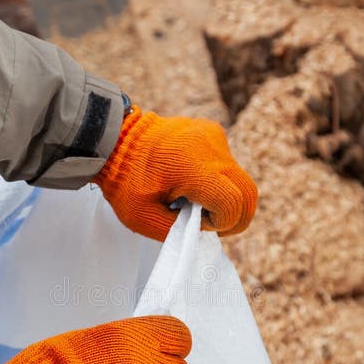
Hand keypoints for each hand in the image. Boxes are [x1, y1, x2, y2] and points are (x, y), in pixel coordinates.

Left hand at [93, 107, 257, 241]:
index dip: (221, 223)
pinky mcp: (213, 131)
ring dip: (225, 197)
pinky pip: (228, 163)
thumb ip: (180, 231)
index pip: (233, 204)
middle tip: (210, 224)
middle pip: (248, 192)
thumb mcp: (144, 219)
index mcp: (195, 169)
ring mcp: (215, 136)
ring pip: (240, 179)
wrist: (114, 139)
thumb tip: (206, 228)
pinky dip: (218, 179)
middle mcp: (212, 149)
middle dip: (236, 217)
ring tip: (192, 198)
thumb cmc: (124, 180)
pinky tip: (189, 180)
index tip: (196, 223)